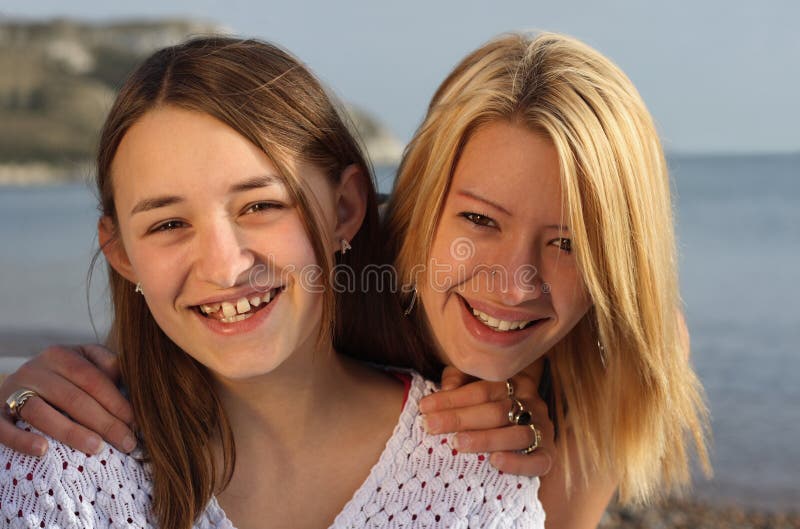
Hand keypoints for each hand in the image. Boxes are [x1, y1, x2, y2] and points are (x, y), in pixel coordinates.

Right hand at [0, 344, 135, 455]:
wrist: (20, 386)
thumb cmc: (64, 378)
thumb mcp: (84, 362)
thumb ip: (107, 365)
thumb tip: (132, 379)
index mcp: (59, 355)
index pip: (92, 379)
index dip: (117, 401)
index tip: (136, 422)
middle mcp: (33, 369)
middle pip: (72, 398)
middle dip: (104, 422)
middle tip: (127, 442)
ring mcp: (11, 392)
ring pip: (41, 412)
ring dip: (71, 432)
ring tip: (97, 448)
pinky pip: (4, 429)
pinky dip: (22, 440)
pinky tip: (44, 450)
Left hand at [419, 363, 554, 477]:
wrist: (527, 424)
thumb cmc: (490, 402)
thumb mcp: (473, 382)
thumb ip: (458, 379)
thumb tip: (445, 387)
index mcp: (516, 382)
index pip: (483, 389)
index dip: (453, 398)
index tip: (425, 407)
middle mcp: (532, 403)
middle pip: (496, 411)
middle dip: (460, 418)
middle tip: (431, 426)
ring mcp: (543, 428)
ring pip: (516, 434)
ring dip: (485, 439)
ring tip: (457, 443)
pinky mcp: (548, 454)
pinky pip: (538, 460)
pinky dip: (518, 463)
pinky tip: (495, 461)